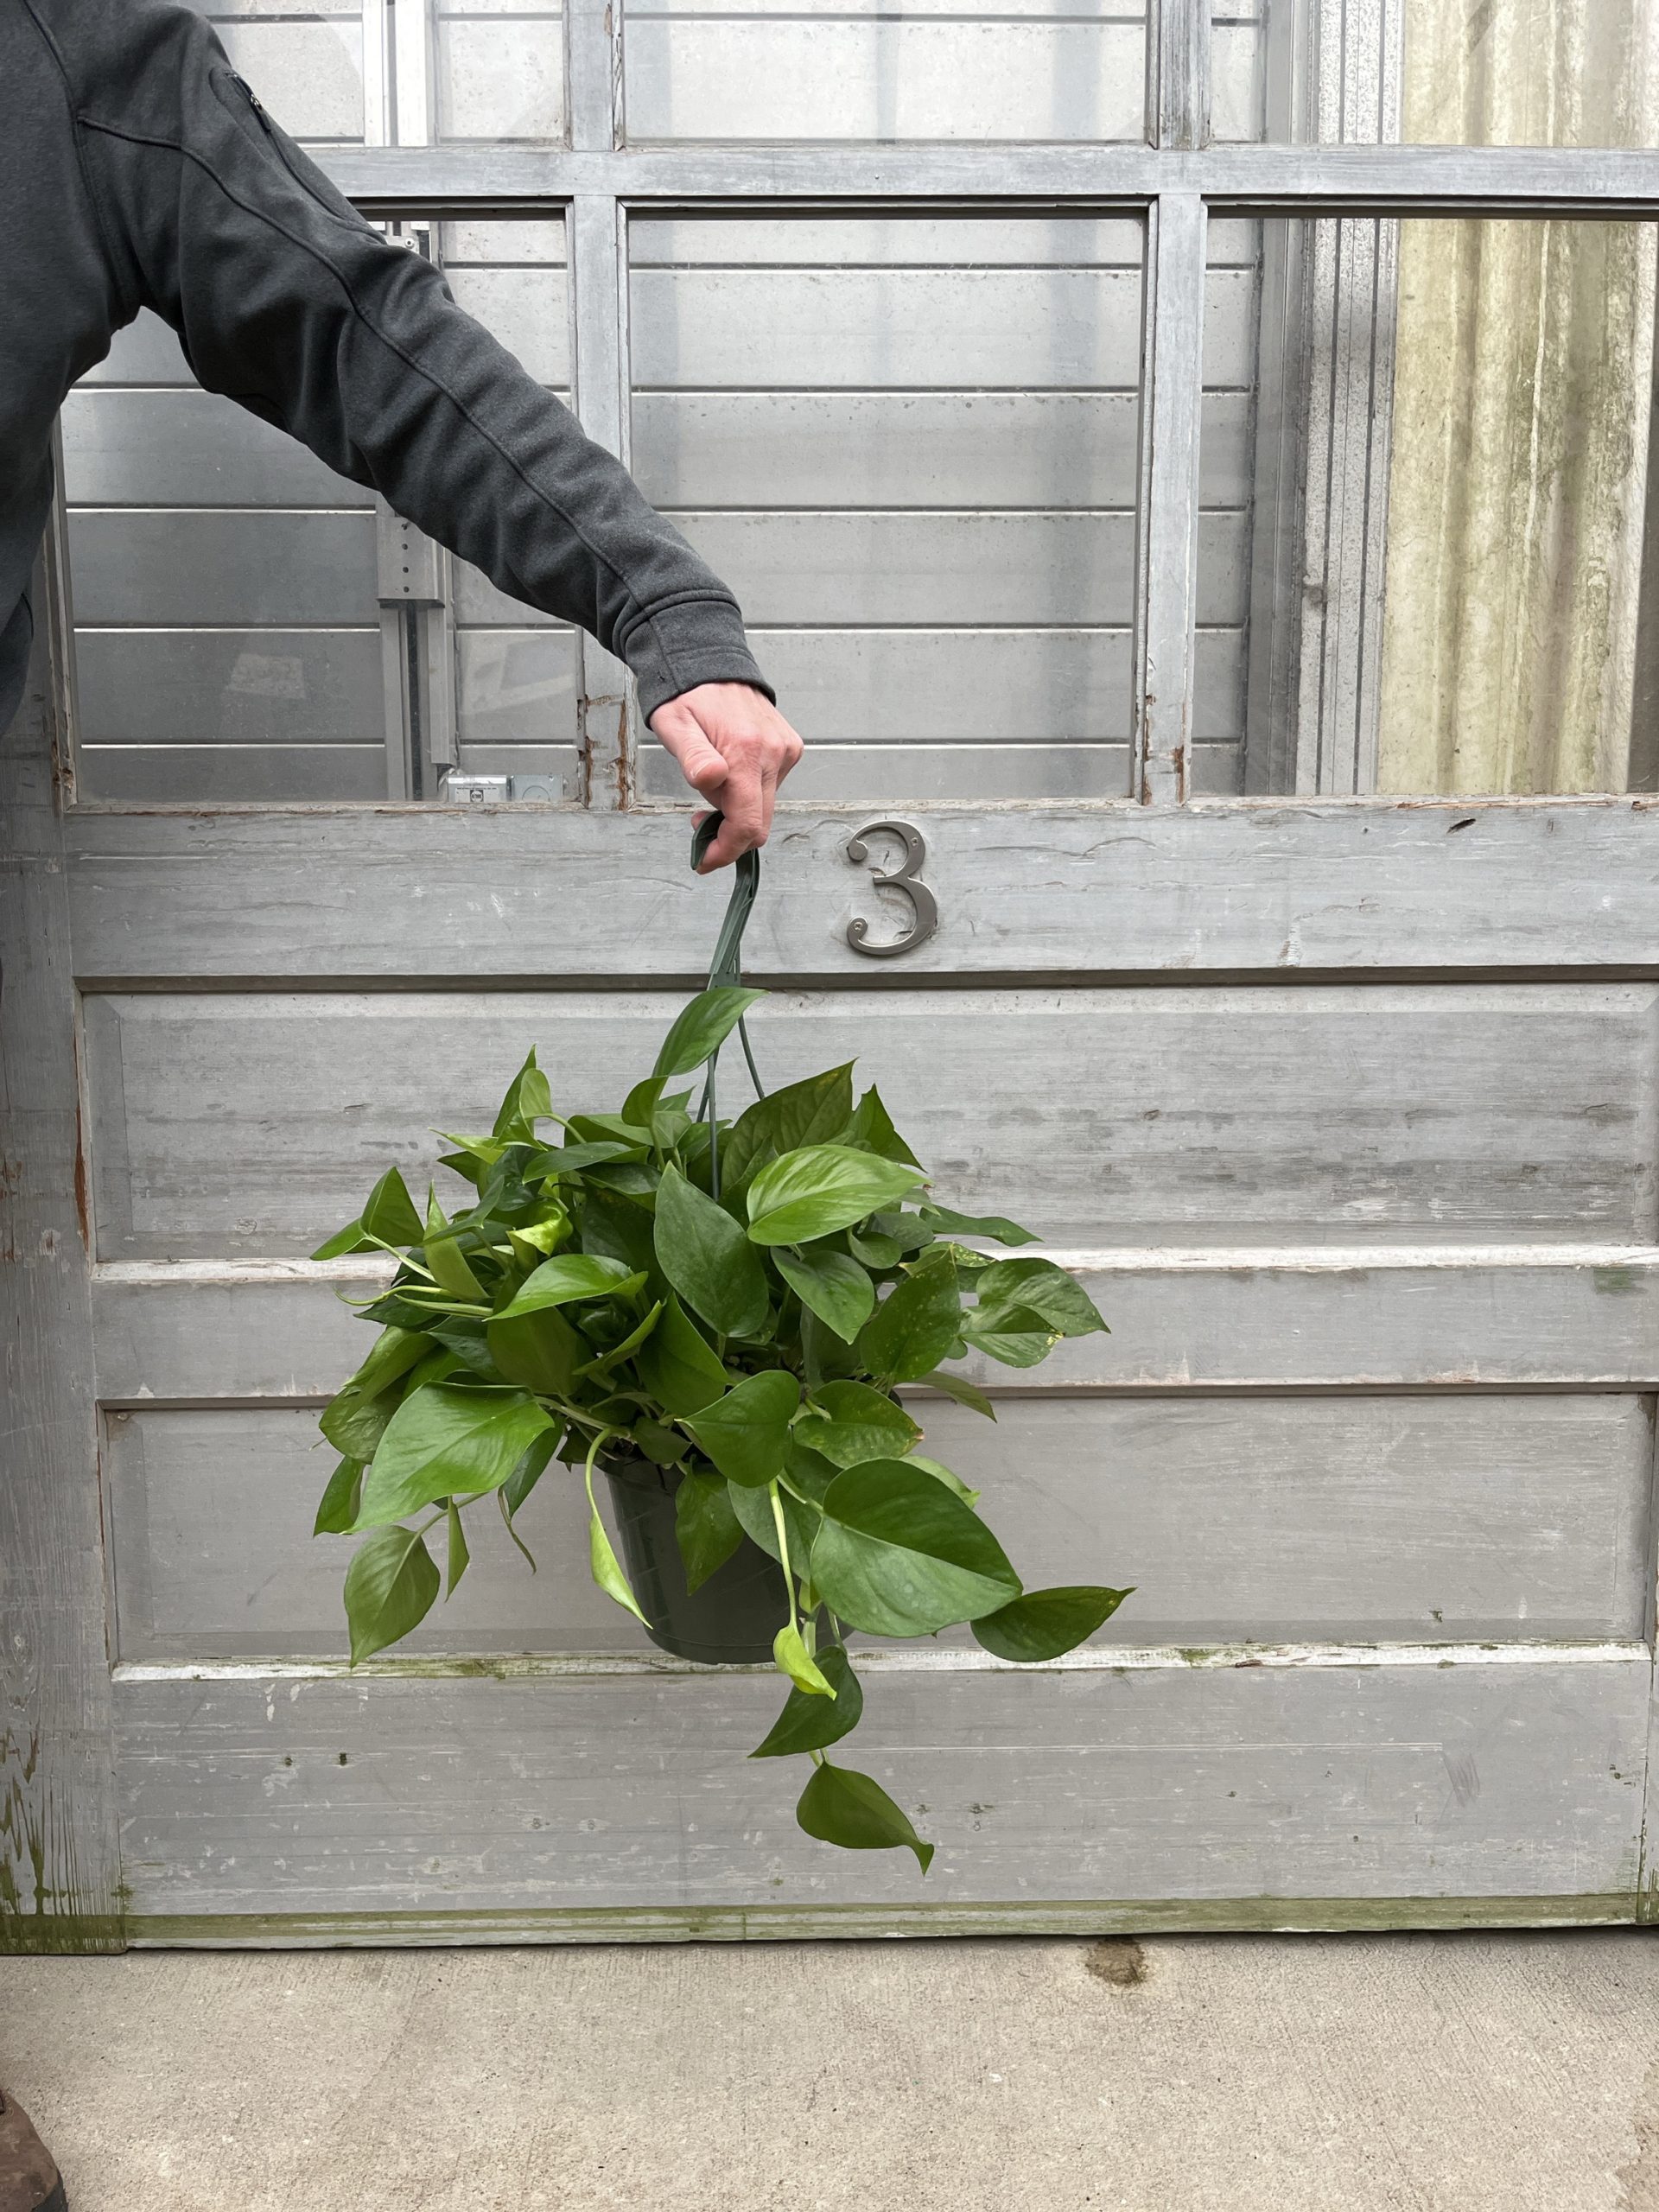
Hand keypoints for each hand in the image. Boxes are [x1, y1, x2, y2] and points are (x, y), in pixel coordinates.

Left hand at [648, 682, 803, 871]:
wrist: (709, 663)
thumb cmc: (686, 697)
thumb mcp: (674, 726)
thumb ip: (694, 758)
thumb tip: (711, 778)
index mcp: (744, 751)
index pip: (746, 823)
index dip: (726, 851)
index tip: (706, 859)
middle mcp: (773, 752)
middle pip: (759, 822)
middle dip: (728, 832)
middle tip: (700, 820)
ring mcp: (785, 751)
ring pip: (764, 806)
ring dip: (737, 809)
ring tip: (713, 783)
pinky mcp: (790, 749)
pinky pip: (771, 787)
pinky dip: (749, 791)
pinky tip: (732, 772)